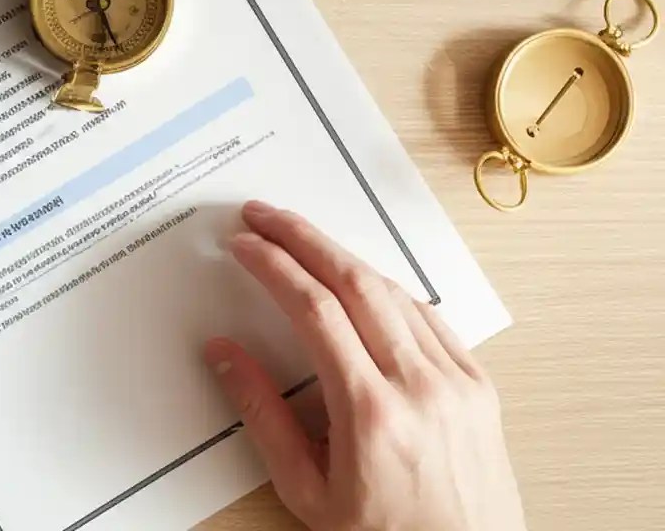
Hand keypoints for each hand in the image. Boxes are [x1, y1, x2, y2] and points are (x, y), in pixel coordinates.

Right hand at [206, 201, 524, 530]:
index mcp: (371, 414)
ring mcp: (458, 381)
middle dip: (303, 237)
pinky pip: (429, 317)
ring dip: (344, 256)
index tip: (244, 244)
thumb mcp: (306, 490)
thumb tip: (225, 355)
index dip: (273, 266)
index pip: (314, 310)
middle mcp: (421, 387)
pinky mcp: (480, 385)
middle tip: (264, 215)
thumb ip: (262, 416)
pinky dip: (388, 288)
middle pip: (355, 281)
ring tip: (303, 240)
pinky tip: (361, 280)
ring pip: (395, 291)